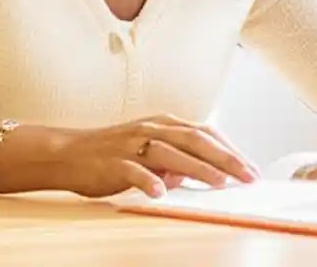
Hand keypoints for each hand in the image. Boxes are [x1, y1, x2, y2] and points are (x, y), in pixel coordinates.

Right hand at [39, 114, 259, 197]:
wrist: (66, 153)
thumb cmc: (111, 153)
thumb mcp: (148, 152)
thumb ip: (173, 161)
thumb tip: (194, 175)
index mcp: (163, 124)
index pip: (205, 133)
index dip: (230, 149)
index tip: (250, 167)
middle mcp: (152, 129)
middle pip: (196, 140)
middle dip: (226, 158)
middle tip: (248, 176)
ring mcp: (132, 145)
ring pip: (171, 154)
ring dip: (198, 168)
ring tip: (220, 182)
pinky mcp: (112, 163)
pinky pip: (133, 172)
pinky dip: (148, 181)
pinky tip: (161, 193)